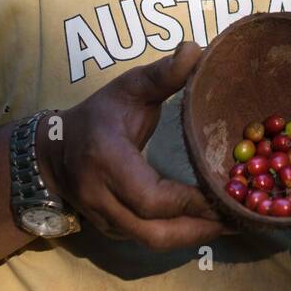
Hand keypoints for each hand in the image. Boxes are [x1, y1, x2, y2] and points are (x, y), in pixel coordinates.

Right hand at [38, 42, 233, 249]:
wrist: (52, 150)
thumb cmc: (98, 114)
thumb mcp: (128, 88)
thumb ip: (163, 74)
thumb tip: (197, 48)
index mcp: (107, 160)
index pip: (150, 197)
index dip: (188, 202)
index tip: (224, 195)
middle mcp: (101, 197)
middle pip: (153, 230)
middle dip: (198, 228)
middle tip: (238, 218)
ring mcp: (104, 219)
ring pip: (151, 241)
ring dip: (193, 238)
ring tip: (230, 225)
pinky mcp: (110, 231)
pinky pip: (147, 241)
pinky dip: (178, 237)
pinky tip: (206, 226)